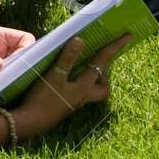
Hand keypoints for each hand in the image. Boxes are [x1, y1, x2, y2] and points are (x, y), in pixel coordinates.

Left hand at [0, 26, 34, 89]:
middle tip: (18, 77)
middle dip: (24, 65)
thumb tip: (1, 65)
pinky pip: (7, 78)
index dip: (28, 50)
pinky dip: (9, 83)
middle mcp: (0, 47)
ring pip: (17, 67)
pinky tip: (7, 90)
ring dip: (16, 76)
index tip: (21, 63)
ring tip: (13, 85)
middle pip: (24, 54)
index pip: (24, 38)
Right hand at [11, 34, 131, 140]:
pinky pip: (78, 93)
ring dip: (92, 79)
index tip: (128, 36)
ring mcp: (74, 102)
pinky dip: (77, 83)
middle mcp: (83, 96)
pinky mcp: (64, 105)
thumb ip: (67, 58)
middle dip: (106, 74)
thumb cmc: (43, 99)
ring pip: (91, 92)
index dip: (114, 48)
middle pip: (103, 87)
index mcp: (84, 87)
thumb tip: (80, 40)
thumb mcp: (54, 76)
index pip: (102, 63)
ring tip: (84, 66)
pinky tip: (66, 78)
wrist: (30, 122)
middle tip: (101, 60)